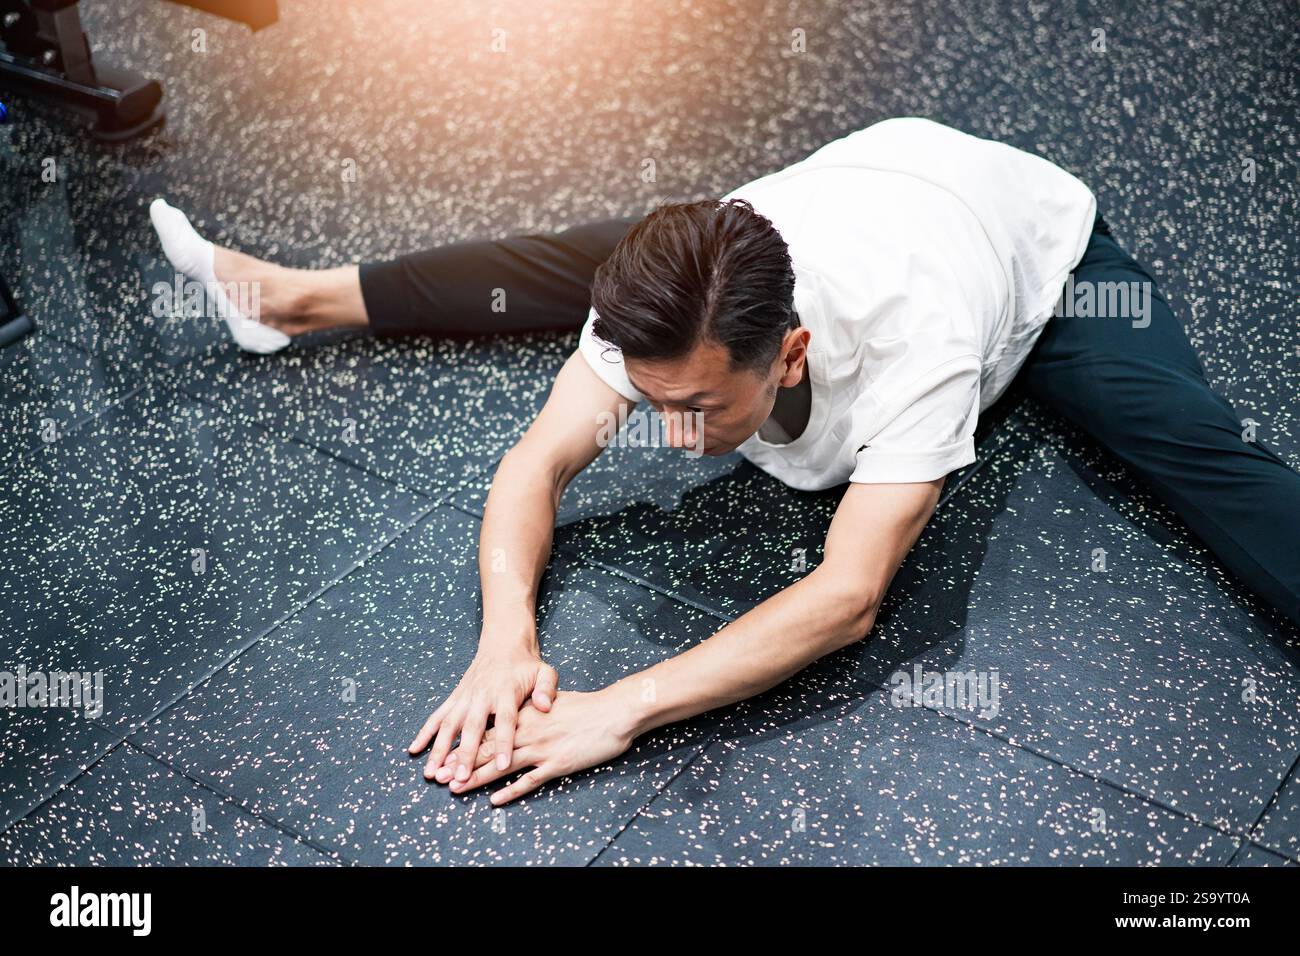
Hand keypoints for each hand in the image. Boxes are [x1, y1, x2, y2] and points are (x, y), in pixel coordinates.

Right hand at [408, 641, 558, 782]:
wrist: (504, 645)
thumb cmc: (527, 666)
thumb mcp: (545, 672)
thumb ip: (547, 688)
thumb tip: (545, 707)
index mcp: (506, 692)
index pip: (506, 720)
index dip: (503, 742)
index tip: (502, 765)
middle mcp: (482, 695)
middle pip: (472, 727)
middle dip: (465, 753)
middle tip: (460, 778)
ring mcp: (465, 697)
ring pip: (449, 724)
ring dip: (439, 749)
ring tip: (432, 773)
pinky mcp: (455, 697)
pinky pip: (437, 716)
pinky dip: (425, 732)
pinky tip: (414, 750)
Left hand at [444, 690, 635, 804]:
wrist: (613, 712)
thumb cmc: (587, 706)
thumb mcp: (555, 700)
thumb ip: (533, 708)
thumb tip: (519, 714)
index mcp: (526, 715)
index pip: (488, 731)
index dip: (465, 744)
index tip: (445, 755)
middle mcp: (529, 731)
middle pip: (488, 749)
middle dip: (462, 764)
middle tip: (440, 777)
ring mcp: (542, 749)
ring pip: (502, 766)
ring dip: (478, 778)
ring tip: (457, 789)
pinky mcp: (557, 764)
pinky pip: (529, 780)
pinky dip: (510, 790)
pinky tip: (495, 800)